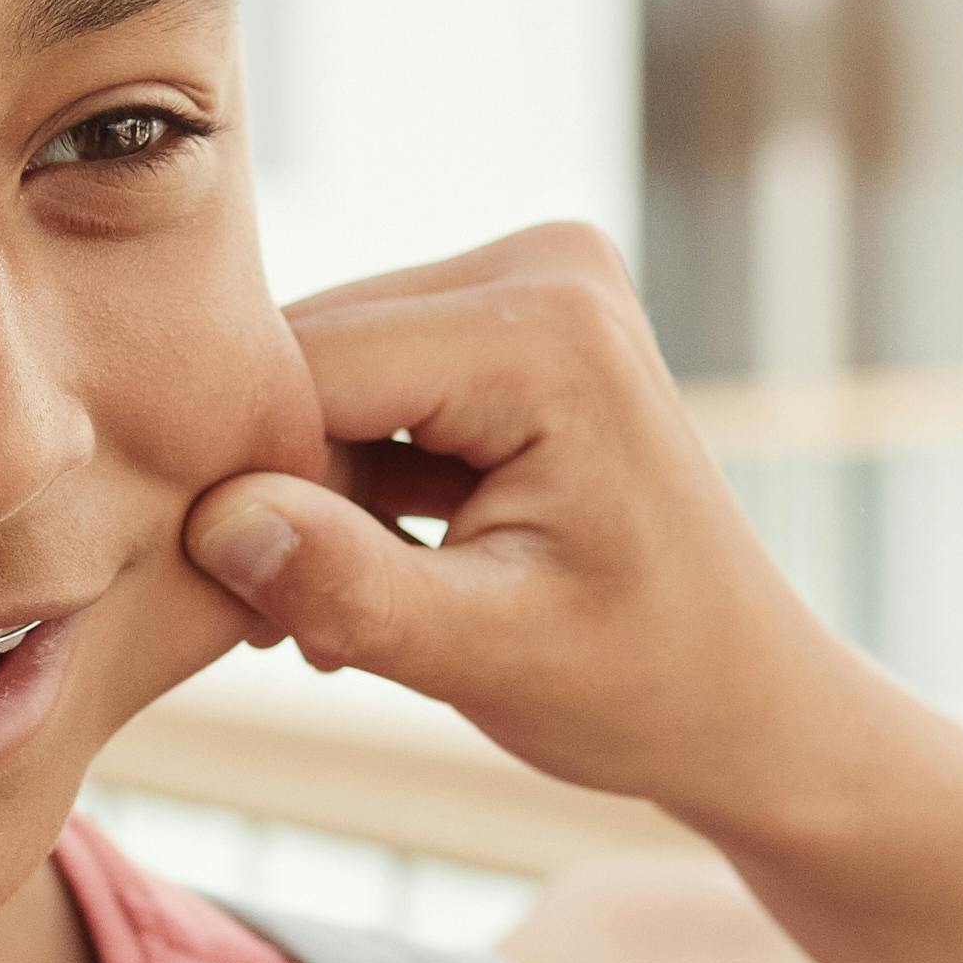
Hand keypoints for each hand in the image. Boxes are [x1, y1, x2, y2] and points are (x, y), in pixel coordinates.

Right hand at [179, 224, 896, 842]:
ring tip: (339, 615)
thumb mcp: (487, 659)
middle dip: (279, 489)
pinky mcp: (509, 311)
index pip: (309, 368)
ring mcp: (529, 276)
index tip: (248, 611)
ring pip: (322, 369)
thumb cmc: (641, 689)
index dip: (248, 485)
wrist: (747, 699)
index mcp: (547, 331)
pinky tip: (377, 567)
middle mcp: (541, 264)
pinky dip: (351, 476)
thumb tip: (215, 521)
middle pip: (309, 354)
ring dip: (309, 491)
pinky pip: (369, 375)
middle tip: (290, 629)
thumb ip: (347, 587)